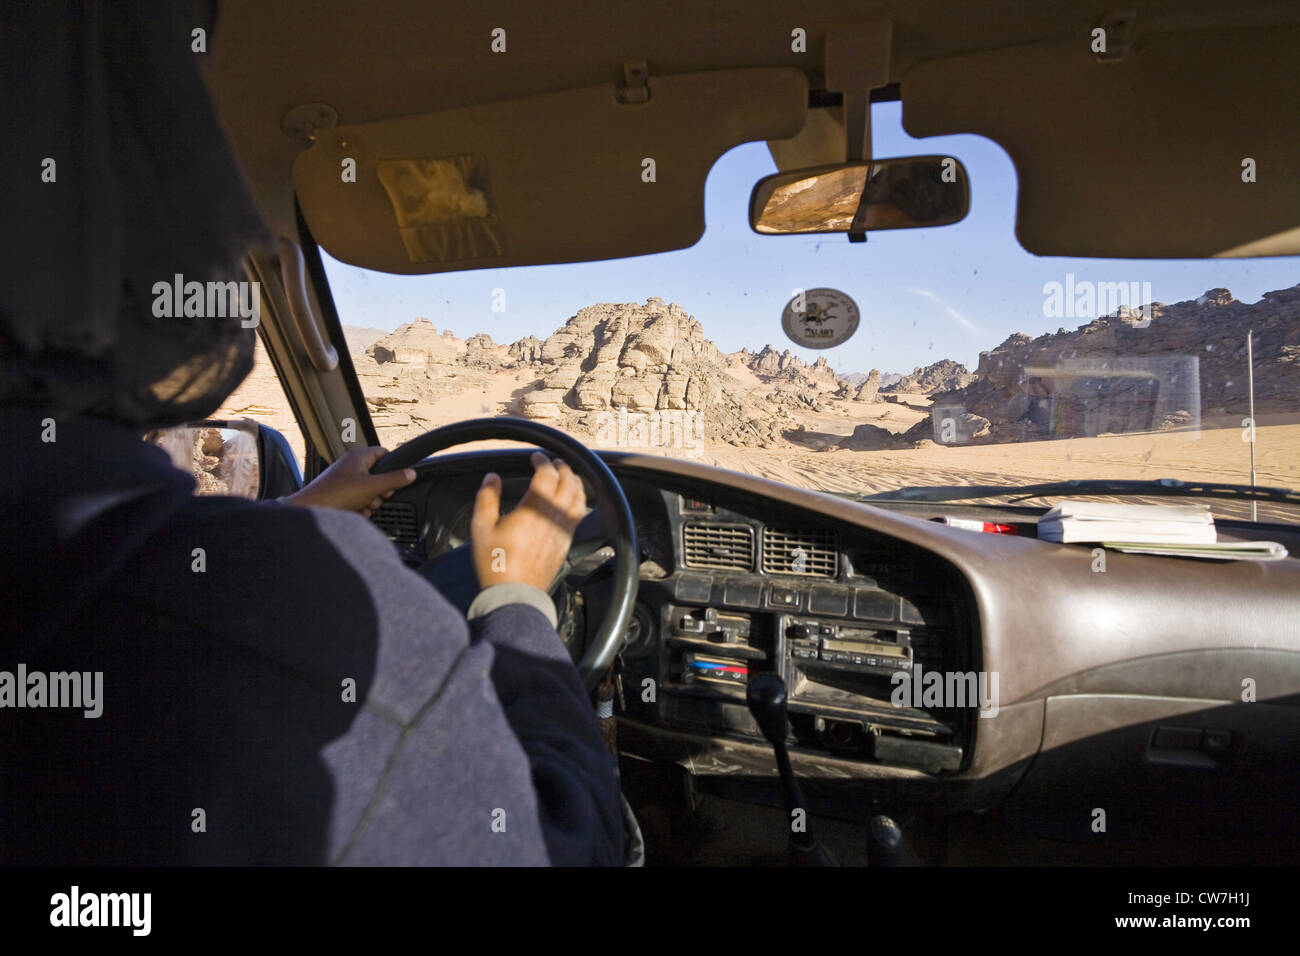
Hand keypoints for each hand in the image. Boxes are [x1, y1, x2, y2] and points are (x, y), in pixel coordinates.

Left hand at [280, 447, 416, 516]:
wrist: (312, 511)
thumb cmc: (336, 495)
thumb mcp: (372, 487)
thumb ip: (394, 480)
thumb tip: (411, 473)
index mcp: (358, 457)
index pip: (384, 453)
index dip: (393, 466)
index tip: (396, 479)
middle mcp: (350, 466)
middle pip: (378, 475)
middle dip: (381, 490)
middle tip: (376, 496)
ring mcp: (344, 480)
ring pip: (368, 489)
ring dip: (371, 500)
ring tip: (363, 505)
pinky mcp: (339, 494)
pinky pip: (358, 499)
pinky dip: (360, 507)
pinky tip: (356, 512)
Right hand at [471, 451, 587, 590]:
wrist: (514, 594)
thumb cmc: (495, 562)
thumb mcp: (481, 528)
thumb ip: (486, 498)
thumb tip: (492, 478)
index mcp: (533, 507)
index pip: (546, 474)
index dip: (542, 461)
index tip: (535, 457)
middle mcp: (554, 515)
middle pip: (568, 481)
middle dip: (562, 467)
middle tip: (554, 462)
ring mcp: (563, 528)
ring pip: (579, 497)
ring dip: (574, 481)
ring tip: (567, 475)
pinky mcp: (566, 541)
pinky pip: (579, 514)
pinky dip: (578, 500)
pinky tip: (571, 500)